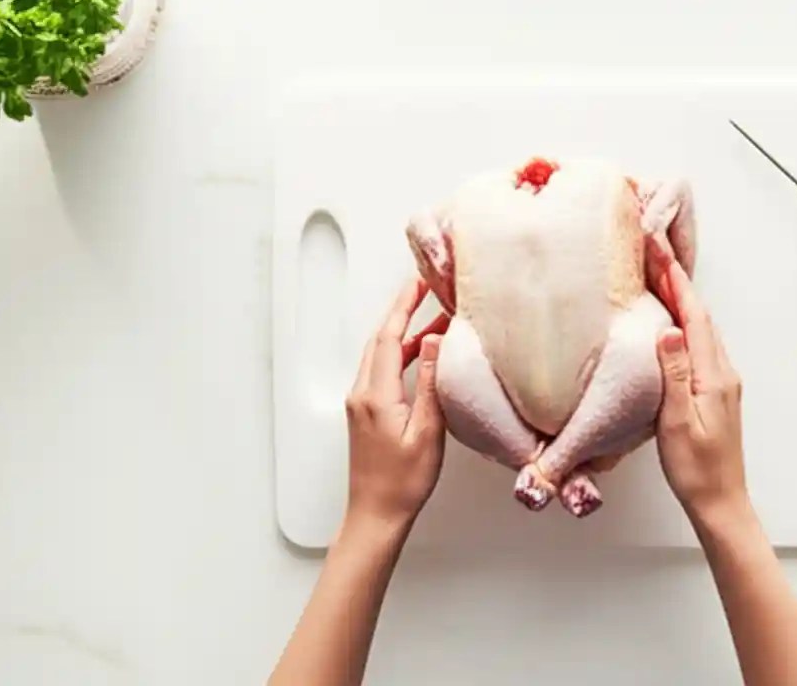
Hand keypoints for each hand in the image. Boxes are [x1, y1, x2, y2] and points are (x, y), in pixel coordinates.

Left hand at [343, 278, 451, 533]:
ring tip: (436, 320)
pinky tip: (423, 355)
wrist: (376, 515)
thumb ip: (431, 383)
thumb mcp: (428, 431)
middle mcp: (362, 393)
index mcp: (376, 395)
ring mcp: (360, 403)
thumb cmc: (403, 482)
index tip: (419, 282)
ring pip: (381, 354)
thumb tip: (434, 341)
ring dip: (406, 334)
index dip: (404, 305)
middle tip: (426, 289)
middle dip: (402, 311)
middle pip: (381, 339)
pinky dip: (402, 355)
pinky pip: (382, 371)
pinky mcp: (365, 412)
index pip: (389, 336)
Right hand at [644, 236, 747, 522]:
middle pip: (699, 314)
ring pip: (700, 327)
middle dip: (675, 280)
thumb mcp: (677, 422)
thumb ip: (674, 374)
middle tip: (653, 251)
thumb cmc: (696, 470)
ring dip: (680, 299)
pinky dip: (683, 322)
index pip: (694, 315)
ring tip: (657, 275)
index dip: (675, 280)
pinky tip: (669, 322)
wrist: (720, 502)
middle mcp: (722, 372)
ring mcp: (721, 381)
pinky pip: (699, 344)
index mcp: (713, 375)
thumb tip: (669, 330)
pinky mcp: (715, 391)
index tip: (658, 250)